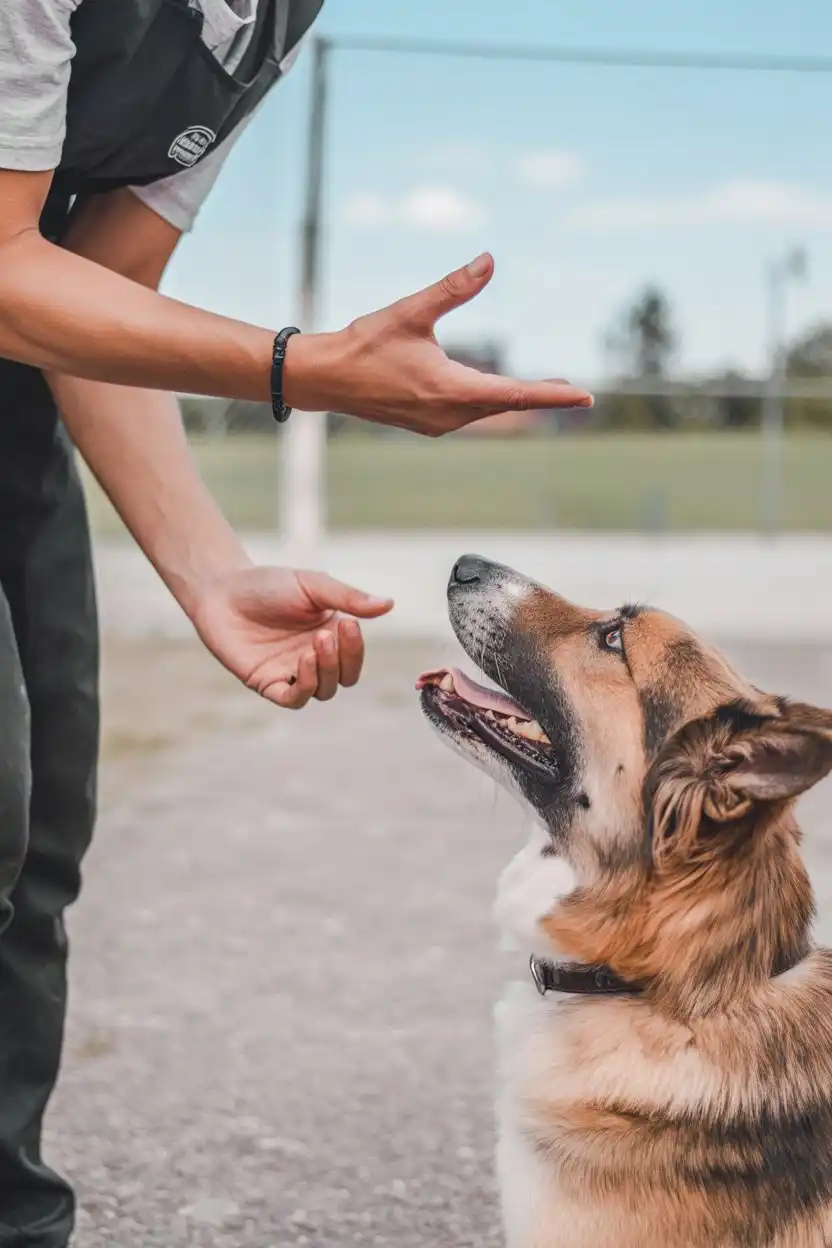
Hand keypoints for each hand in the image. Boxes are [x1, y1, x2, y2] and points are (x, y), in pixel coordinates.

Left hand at [189, 566, 393, 708]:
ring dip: (325, 672)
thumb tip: (389, 604)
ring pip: (323, 691)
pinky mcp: (266, 683)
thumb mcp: (312, 585)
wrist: (221, 590)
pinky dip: (304, 686)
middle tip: (328, 633)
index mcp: (329, 636)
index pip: (354, 656)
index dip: (356, 647)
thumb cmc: (267, 584)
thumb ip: (348, 597)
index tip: (348, 624)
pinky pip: (293, 698)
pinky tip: (302, 662)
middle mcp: (313, 658)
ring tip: (313, 646)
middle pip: (344, 677)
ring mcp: (290, 673)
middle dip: (344, 659)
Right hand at [283, 252, 593, 435]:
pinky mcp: (428, 423)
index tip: (586, 397)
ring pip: (489, 411)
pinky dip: (490, 403)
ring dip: (515, 400)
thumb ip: (453, 288)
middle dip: (541, 396)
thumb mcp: (412, 311)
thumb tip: (488, 261)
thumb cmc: (365, 343)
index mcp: (452, 390)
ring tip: (546, 390)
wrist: (326, 378)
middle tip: (577, 393)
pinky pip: (470, 414)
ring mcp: (438, 423)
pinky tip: (498, 394)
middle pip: (507, 405)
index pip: (515, 394)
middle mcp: (450, 414)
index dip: (553, 394)